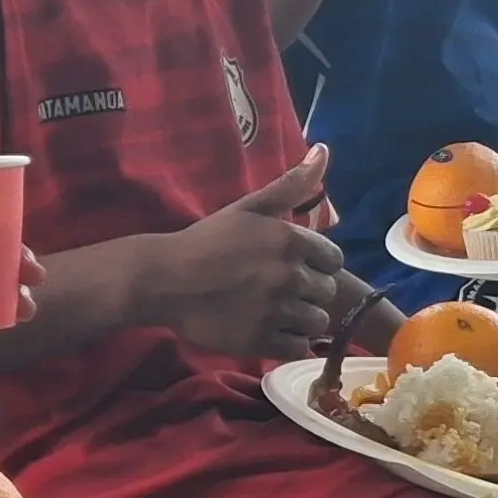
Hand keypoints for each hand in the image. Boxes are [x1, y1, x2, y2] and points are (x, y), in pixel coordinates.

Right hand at [142, 148, 369, 358]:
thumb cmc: (206, 241)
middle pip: (326, 292)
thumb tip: (325, 150)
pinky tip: (268, 329)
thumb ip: (290, 184)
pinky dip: (287, 341)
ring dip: (300, 319)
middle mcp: (288, 274)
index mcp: (290, 240)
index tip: (292, 267)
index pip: (334, 260)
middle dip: (308, 292)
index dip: (316, 265)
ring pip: (316, 322)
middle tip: (278, 291)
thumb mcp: (248, 208)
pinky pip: (297, 347)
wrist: (163, 280)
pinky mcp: (261, 340)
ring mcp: (275, 309)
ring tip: (274, 312)